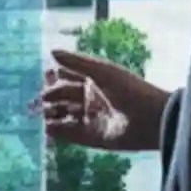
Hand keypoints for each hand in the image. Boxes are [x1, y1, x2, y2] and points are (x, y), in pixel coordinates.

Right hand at [33, 49, 171, 151]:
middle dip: (50, 97)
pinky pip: (71, 135)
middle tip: (40, 99)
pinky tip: (48, 129)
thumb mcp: (102, 71)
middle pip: (64, 97)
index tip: (45, 76)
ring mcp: (91, 119)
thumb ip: (77, 62)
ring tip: (43, 114)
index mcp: (94, 81)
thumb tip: (52, 52)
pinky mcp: (93, 138)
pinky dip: (58, 132)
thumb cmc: (129, 89)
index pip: (68, 77)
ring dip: (52, 115)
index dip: (55, 77)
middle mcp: (91, 99)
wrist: (151, 118)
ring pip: (64, 116)